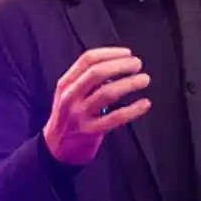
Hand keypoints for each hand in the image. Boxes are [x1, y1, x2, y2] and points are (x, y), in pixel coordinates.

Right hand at [43, 47, 151, 164]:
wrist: (56, 147)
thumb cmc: (69, 116)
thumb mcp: (69, 93)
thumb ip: (87, 79)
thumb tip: (117, 64)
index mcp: (66, 83)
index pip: (88, 59)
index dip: (110, 53)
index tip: (128, 53)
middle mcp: (71, 97)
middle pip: (97, 73)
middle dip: (121, 65)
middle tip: (137, 64)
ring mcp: (80, 114)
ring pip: (107, 93)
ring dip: (129, 84)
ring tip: (144, 79)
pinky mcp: (90, 131)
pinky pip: (115, 118)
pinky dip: (133, 109)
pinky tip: (144, 104)